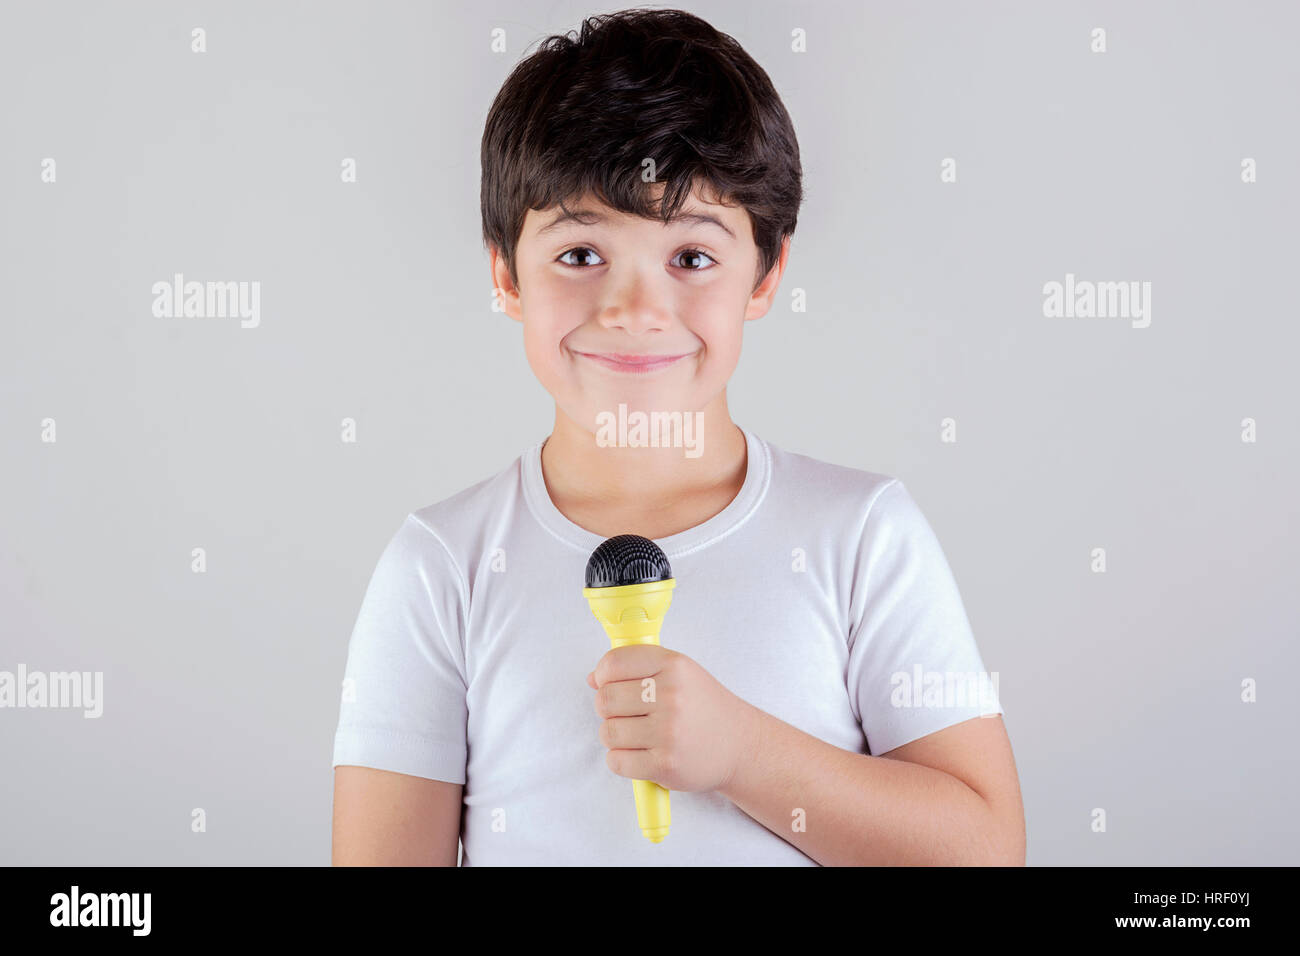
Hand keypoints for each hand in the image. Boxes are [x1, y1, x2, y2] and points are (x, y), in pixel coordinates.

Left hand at [586, 644, 758, 792]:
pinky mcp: (665, 765)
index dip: (603, 675)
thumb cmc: (702, 706)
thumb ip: (637, 668)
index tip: (609, 682)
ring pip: (608, 732)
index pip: (613, 663)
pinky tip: (640, 754)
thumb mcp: (678, 672)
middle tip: (627, 713)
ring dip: (614, 736)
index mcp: (673, 666)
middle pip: (605, 699)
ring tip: (636, 734)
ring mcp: (669, 732)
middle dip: (608, 708)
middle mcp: (672, 696)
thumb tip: (593, 679)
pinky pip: (616, 761)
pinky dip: (621, 760)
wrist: (739, 745)